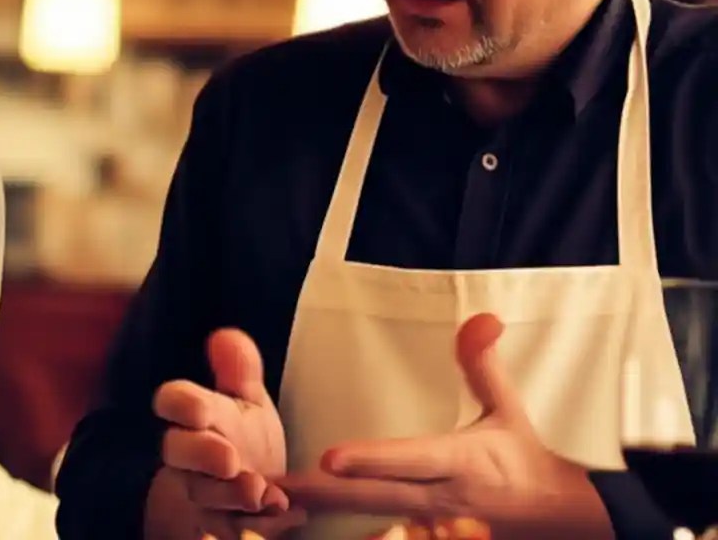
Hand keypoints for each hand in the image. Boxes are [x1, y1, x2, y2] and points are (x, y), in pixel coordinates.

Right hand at [146, 329, 301, 539]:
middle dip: (201, 455)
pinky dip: (249, 530)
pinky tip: (283, 518)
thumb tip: (226, 334)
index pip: (172, 401)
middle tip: (231, 460)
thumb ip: (239, 372)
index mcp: (196, 418)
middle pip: (178, 451)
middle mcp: (189, 458)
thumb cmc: (245, 443)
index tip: (200, 408)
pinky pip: (220, 532)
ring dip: (231, 496)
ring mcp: (200, 496)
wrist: (247, 499)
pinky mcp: (213, 529)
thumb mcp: (246, 406)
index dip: (181, 404)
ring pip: (202, 496)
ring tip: (264, 495)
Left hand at [274, 314, 614, 539]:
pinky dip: (346, 524)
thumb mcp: (509, 412)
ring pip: (370, 517)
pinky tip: (305, 514)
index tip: (330, 457)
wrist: (560, 520)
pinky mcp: (426, 536)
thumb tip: (482, 318)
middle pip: (374, 496)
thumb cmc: (523, 461)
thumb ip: (484, 367)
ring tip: (276, 498)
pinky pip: (381, 531)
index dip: (372, 460)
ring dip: (325, 508)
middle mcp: (442, 496)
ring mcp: (433, 524)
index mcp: (462, 461)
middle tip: (276, 484)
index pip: (412, 459)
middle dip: (323, 492)